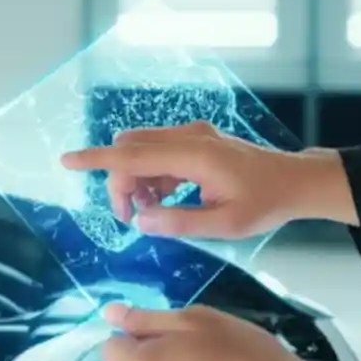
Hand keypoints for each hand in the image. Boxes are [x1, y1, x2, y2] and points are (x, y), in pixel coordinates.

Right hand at [60, 121, 357, 239]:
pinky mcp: (196, 139)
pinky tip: (166, 199)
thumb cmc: (264, 203)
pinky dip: (152, 175)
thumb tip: (141, 220)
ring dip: (137, 181)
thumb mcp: (223, 225)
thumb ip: (178, 222)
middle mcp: (189, 137)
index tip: (67, 161)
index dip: (96, 160)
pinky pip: (158, 152)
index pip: (133, 155)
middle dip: (121, 184)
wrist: (294, 181)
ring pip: (142, 151)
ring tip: (153, 212)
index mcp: (195, 156)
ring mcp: (192, 135)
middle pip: (130, 151)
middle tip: (133, 219)